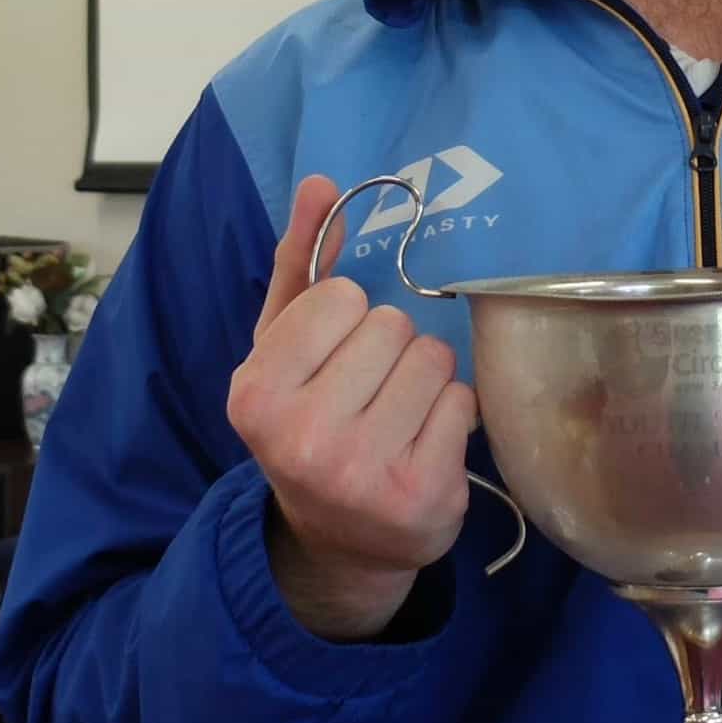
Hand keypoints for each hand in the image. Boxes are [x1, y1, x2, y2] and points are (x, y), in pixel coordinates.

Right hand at [228, 175, 476, 638]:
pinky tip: (423, 443)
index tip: (333, 358)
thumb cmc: (310, 419)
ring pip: (435, 360)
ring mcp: (363, 472)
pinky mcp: (423, 495)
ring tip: (398, 414)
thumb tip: (322, 183)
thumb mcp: (284, 347)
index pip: (340, 297)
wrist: (339, 539)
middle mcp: (302, 438)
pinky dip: (453, 415)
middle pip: (392, 326)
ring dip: (427, 379)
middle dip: (390, 348)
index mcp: (255, 394)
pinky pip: (465, 404)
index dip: (346, 319)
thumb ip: (299, 263)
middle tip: (369, 392)